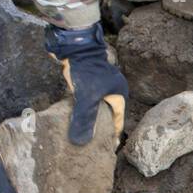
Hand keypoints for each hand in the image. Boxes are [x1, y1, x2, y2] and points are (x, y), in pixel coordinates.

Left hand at [44, 23, 127, 145]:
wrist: (74, 44)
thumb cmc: (85, 69)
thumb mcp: (85, 98)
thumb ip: (84, 120)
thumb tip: (80, 143)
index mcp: (119, 93)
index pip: (118, 120)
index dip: (114, 134)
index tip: (110, 148)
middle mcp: (113, 88)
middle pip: (109, 113)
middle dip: (103, 128)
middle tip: (96, 143)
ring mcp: (100, 83)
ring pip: (98, 105)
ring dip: (92, 117)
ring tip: (86, 132)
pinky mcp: (88, 79)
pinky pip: (88, 98)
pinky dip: (83, 108)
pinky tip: (76, 115)